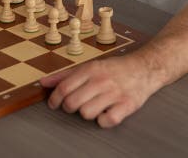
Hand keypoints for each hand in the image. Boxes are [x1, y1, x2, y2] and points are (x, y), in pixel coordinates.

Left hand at [39, 54, 158, 127]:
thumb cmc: (115, 69)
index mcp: (91, 70)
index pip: (64, 88)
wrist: (144, 68)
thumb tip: (43, 82)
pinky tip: (105, 112)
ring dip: (87, 113)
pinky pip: (106, 121)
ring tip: (93, 106)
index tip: (53, 104)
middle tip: (73, 105)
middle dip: (69, 107)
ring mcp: (114, 93)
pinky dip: (104, 120)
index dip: (54, 99)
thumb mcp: (90, 66)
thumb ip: (66, 75)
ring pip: (86, 113)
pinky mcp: (127, 105)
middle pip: (72, 103)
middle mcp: (101, 81)